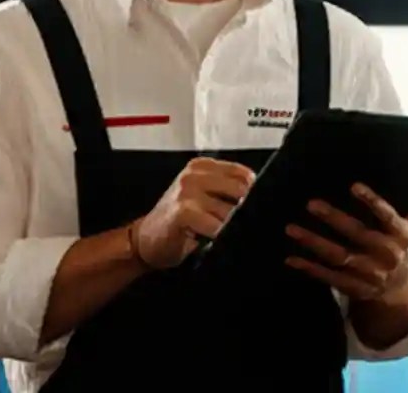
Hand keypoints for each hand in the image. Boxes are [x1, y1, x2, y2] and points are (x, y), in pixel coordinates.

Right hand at [133, 157, 256, 269]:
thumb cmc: (178, 221)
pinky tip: (215, 241)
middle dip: (247, 212)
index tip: (255, 210)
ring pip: (230, 211)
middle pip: (241, 191)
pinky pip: (216, 226)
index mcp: (202, 166)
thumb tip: (261, 200)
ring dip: (233, 228)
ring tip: (226, 236)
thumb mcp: (201, 197)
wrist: (146, 240)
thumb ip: (225, 192)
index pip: (243, 174)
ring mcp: (187, 191)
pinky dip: (220, 236)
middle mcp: (194, 174)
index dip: (255, 194)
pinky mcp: (183, 211)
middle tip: (244, 228)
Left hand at [284, 183, 407, 301]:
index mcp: (401, 235)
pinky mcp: (355, 288)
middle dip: (334, 219)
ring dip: (314, 242)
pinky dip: (310, 269)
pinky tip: (291, 258)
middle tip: (311, 204)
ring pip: (339, 256)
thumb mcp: (406, 227)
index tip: (353, 186)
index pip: (387, 216)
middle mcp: (387, 254)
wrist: (399, 289)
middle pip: (358, 234)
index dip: (372, 201)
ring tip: (291, 229)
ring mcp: (370, 273)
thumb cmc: (394, 245)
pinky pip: (330, 278)